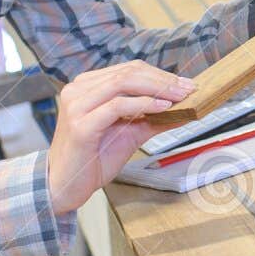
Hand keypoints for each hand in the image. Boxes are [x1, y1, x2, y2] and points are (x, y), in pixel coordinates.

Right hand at [45, 61, 193, 213]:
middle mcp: (78, 90)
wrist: (66, 185)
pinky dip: (143, 104)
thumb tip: (185, 109)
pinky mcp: (81, 125)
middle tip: (188, 89)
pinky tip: (162, 108)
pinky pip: (117, 106)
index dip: (160, 74)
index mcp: (88, 86)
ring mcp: (77, 105)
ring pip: (123, 83)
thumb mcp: (130, 133)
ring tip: (180, 97)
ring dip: (157, 89)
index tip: (186, 84)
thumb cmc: (94, 159)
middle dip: (163, 80)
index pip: (129, 69)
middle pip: (128, 72)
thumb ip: (153, 119)